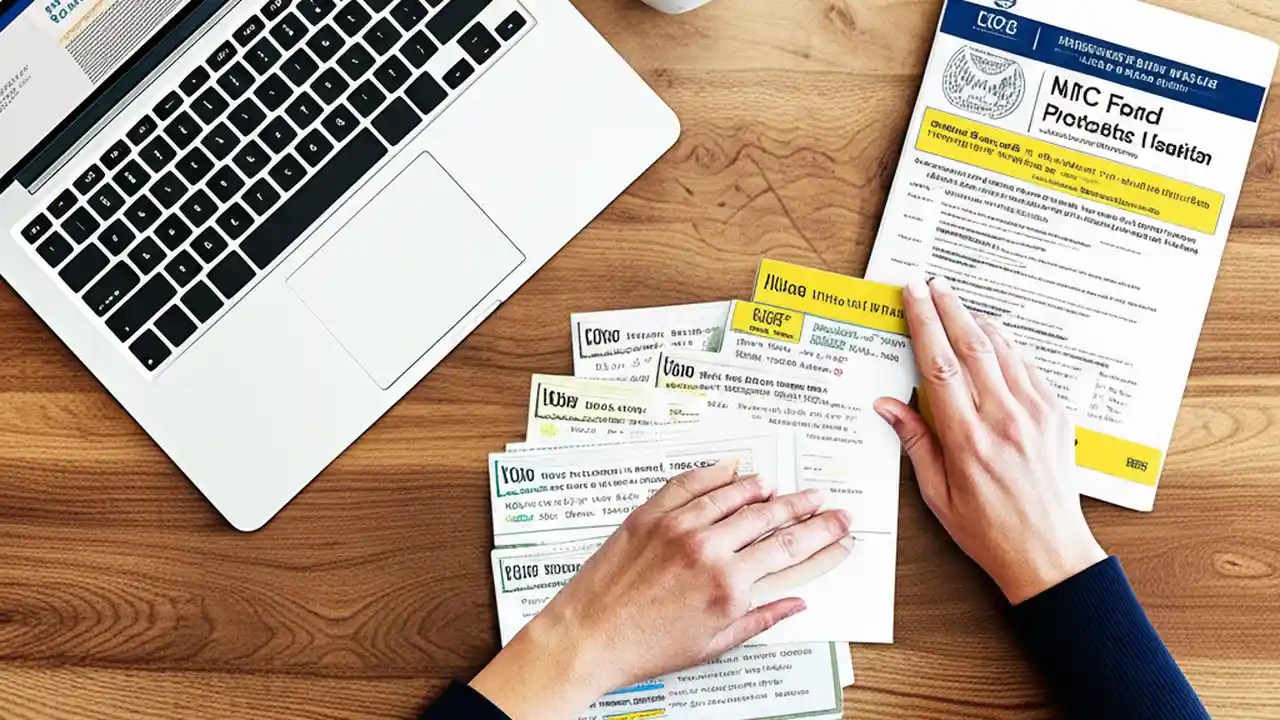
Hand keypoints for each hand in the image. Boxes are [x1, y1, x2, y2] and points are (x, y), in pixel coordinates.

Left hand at [470, 460, 852, 719]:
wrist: (588, 637)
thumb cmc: (645, 648)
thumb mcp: (713, 644)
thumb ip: (760, 619)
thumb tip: (796, 602)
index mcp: (730, 586)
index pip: (790, 549)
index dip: (821, 533)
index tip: (839, 524)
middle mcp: (709, 549)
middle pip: (770, 516)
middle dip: (802, 506)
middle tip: (820, 498)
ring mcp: (679, 527)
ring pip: (734, 493)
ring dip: (762, 487)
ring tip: (779, 485)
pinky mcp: (650, 514)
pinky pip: (690, 482)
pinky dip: (715, 473)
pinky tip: (730, 470)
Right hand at [873, 278, 1104, 604]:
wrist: (1050, 553)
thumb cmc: (988, 531)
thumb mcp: (937, 496)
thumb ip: (915, 443)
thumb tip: (886, 404)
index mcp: (968, 441)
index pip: (939, 367)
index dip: (924, 324)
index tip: (913, 296)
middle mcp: (1004, 421)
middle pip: (972, 346)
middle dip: (949, 308)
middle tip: (932, 282)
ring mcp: (1036, 415)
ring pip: (1003, 350)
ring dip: (978, 320)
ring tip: (957, 302)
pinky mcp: (1057, 416)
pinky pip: (1028, 368)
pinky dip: (1007, 346)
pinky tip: (992, 337)